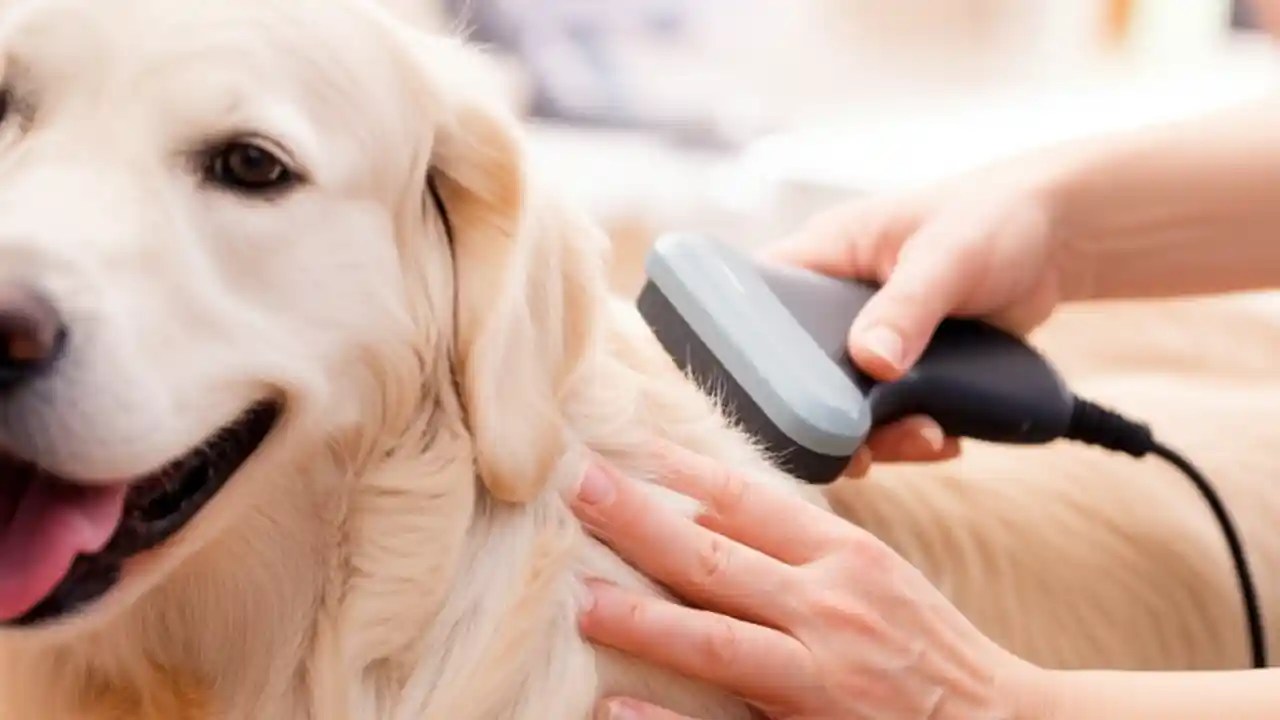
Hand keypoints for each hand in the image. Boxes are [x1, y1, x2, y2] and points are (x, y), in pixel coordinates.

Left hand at [570, 443, 1042, 719]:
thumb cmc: (927, 644)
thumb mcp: (874, 575)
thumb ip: (798, 546)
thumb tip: (706, 512)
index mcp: (846, 558)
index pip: (749, 503)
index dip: (680, 475)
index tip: (624, 449)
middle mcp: (830, 609)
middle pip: (715, 560)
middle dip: (638, 522)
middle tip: (575, 489)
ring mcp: (821, 678)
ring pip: (716, 640)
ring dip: (641, 618)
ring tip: (580, 599)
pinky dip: (667, 719)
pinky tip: (615, 704)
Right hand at [761, 164, 1076, 472]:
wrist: (1055, 244)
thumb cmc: (991, 218)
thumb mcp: (947, 256)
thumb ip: (907, 308)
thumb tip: (874, 364)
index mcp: (818, 259)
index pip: (751, 307)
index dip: (749, 358)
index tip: (776, 407)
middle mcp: (829, 307)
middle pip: (796, 377)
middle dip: (829, 421)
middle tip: (861, 450)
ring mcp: (862, 345)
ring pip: (843, 409)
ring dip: (879, 437)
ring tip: (926, 439)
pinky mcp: (899, 374)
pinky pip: (886, 419)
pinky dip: (910, 436)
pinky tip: (945, 437)